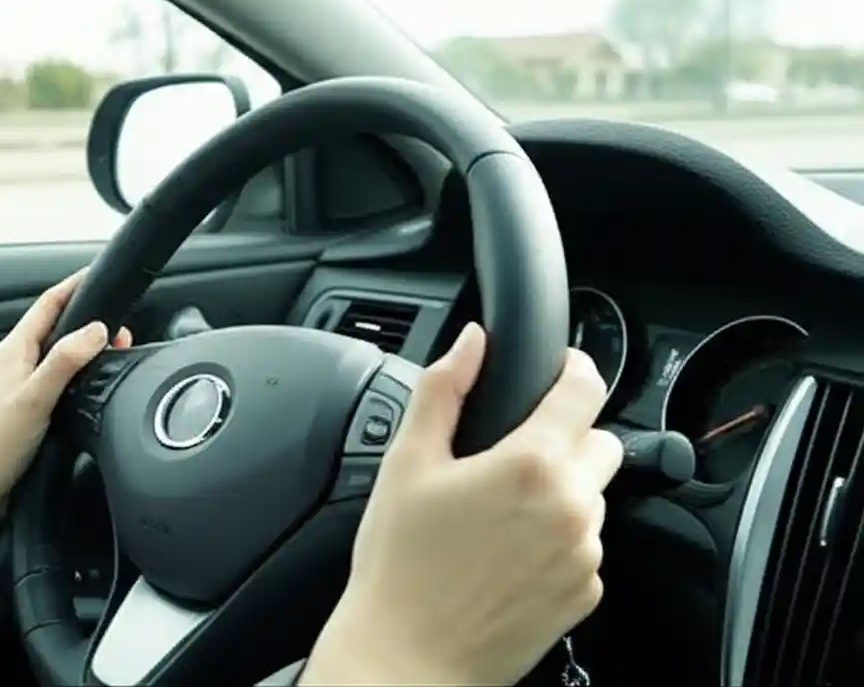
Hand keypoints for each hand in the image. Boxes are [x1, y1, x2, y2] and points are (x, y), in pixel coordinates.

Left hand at [0, 268, 131, 520]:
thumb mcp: (36, 397)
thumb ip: (65, 360)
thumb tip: (96, 329)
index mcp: (13, 351)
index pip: (49, 304)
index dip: (75, 286)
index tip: (99, 276)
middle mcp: (15, 362)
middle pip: (57, 327)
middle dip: (90, 321)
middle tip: (122, 332)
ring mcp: (20, 385)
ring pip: (58, 354)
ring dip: (85, 348)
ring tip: (113, 352)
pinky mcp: (26, 407)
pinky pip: (57, 378)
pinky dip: (78, 374)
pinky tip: (90, 387)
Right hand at [302, 323, 620, 685]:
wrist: (406, 658)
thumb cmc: (399, 567)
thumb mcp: (407, 463)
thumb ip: (443, 390)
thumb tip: (471, 342)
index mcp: (531, 465)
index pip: (585, 389)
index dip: (572, 368)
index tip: (557, 369)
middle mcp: (572, 508)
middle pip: (600, 441)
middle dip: (564, 436)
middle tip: (508, 456)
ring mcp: (584, 555)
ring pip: (593, 497)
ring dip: (560, 492)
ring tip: (497, 516)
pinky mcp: (585, 594)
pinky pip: (585, 546)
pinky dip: (557, 540)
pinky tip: (506, 554)